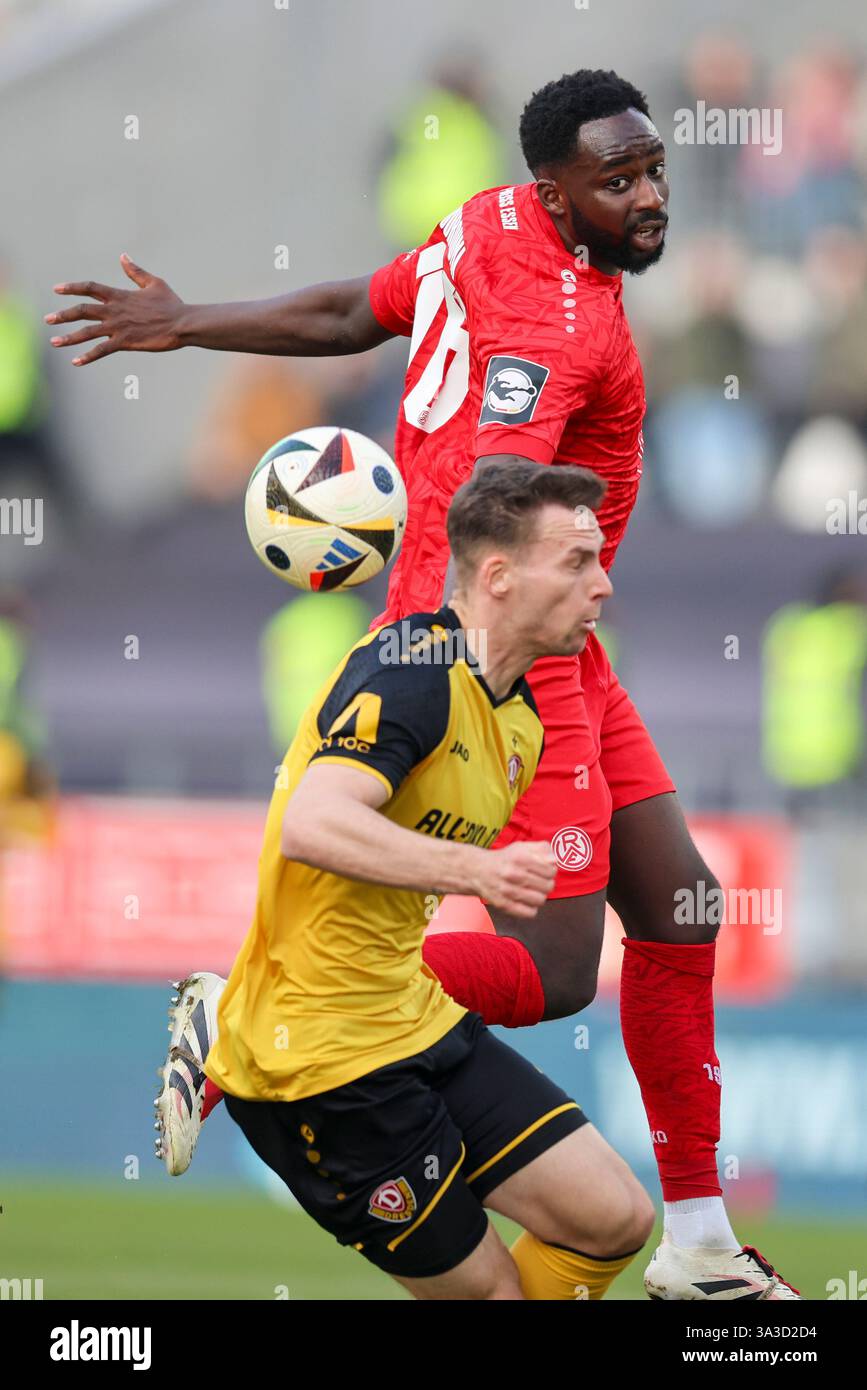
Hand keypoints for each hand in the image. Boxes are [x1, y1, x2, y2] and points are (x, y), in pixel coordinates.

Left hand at [45, 254, 184, 364]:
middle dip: (63, 315)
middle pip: (82, 310)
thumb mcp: (153, 283)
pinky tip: (76, 362)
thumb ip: (135, 271)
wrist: (182, 323)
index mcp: (120, 295)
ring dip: (68, 337)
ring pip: (87, 332)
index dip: (72, 287)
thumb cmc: (171, 303)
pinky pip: (102, 350)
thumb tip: (123, 256)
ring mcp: (118, 327)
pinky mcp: (125, 342)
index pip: (90, 287)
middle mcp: (114, 310)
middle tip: (47, 319)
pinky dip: (88, 356)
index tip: (57, 289)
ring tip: (53, 342)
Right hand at [475, 840, 556, 918]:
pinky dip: (530, 908)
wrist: (477, 871)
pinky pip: (530, 913)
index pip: (551, 871)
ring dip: (539, 896)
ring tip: (532, 891)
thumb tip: (555, 860)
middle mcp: (514, 874)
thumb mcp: (522, 847)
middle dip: (546, 884)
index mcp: (520, 858)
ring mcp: (508, 891)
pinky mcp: (504, 905)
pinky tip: (525, 901)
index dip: (551, 871)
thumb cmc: (504, 859)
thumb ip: (542, 849)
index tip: (545, 871)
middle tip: (538, 882)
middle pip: (548, 886)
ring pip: (540, 900)